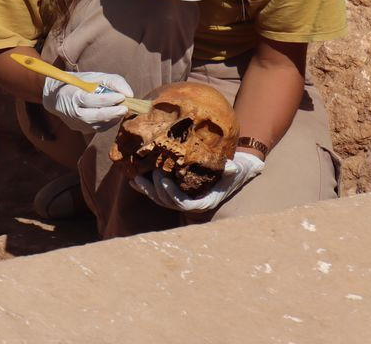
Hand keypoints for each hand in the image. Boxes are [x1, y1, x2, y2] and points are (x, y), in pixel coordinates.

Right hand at [42, 72, 130, 132]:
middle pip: (94, 116)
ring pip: (97, 125)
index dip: (107, 99)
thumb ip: (112, 81)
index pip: (89, 100)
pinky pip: (97, 129)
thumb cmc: (77, 83)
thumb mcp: (93, 76)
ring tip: (121, 111)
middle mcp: (72, 112)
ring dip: (112, 119)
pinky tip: (114, 116)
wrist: (55, 96)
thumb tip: (129, 93)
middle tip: (125, 108)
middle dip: (112, 113)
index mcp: (72, 96)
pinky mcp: (79, 129)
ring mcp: (75, 123)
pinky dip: (108, 123)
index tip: (121, 96)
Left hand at [131, 150, 264, 211]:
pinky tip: (132, 180)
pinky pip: (157, 192)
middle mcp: (190, 203)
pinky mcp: (175, 191)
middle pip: (168, 202)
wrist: (234, 169)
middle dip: (157, 188)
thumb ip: (232, 169)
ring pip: (159, 199)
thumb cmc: (236, 170)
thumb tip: (230, 167)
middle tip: (152, 171)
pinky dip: (144, 187)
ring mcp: (181, 198)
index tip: (164, 181)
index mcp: (204, 202)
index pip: (184, 204)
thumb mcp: (237, 169)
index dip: (172, 195)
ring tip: (135, 178)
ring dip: (146, 189)